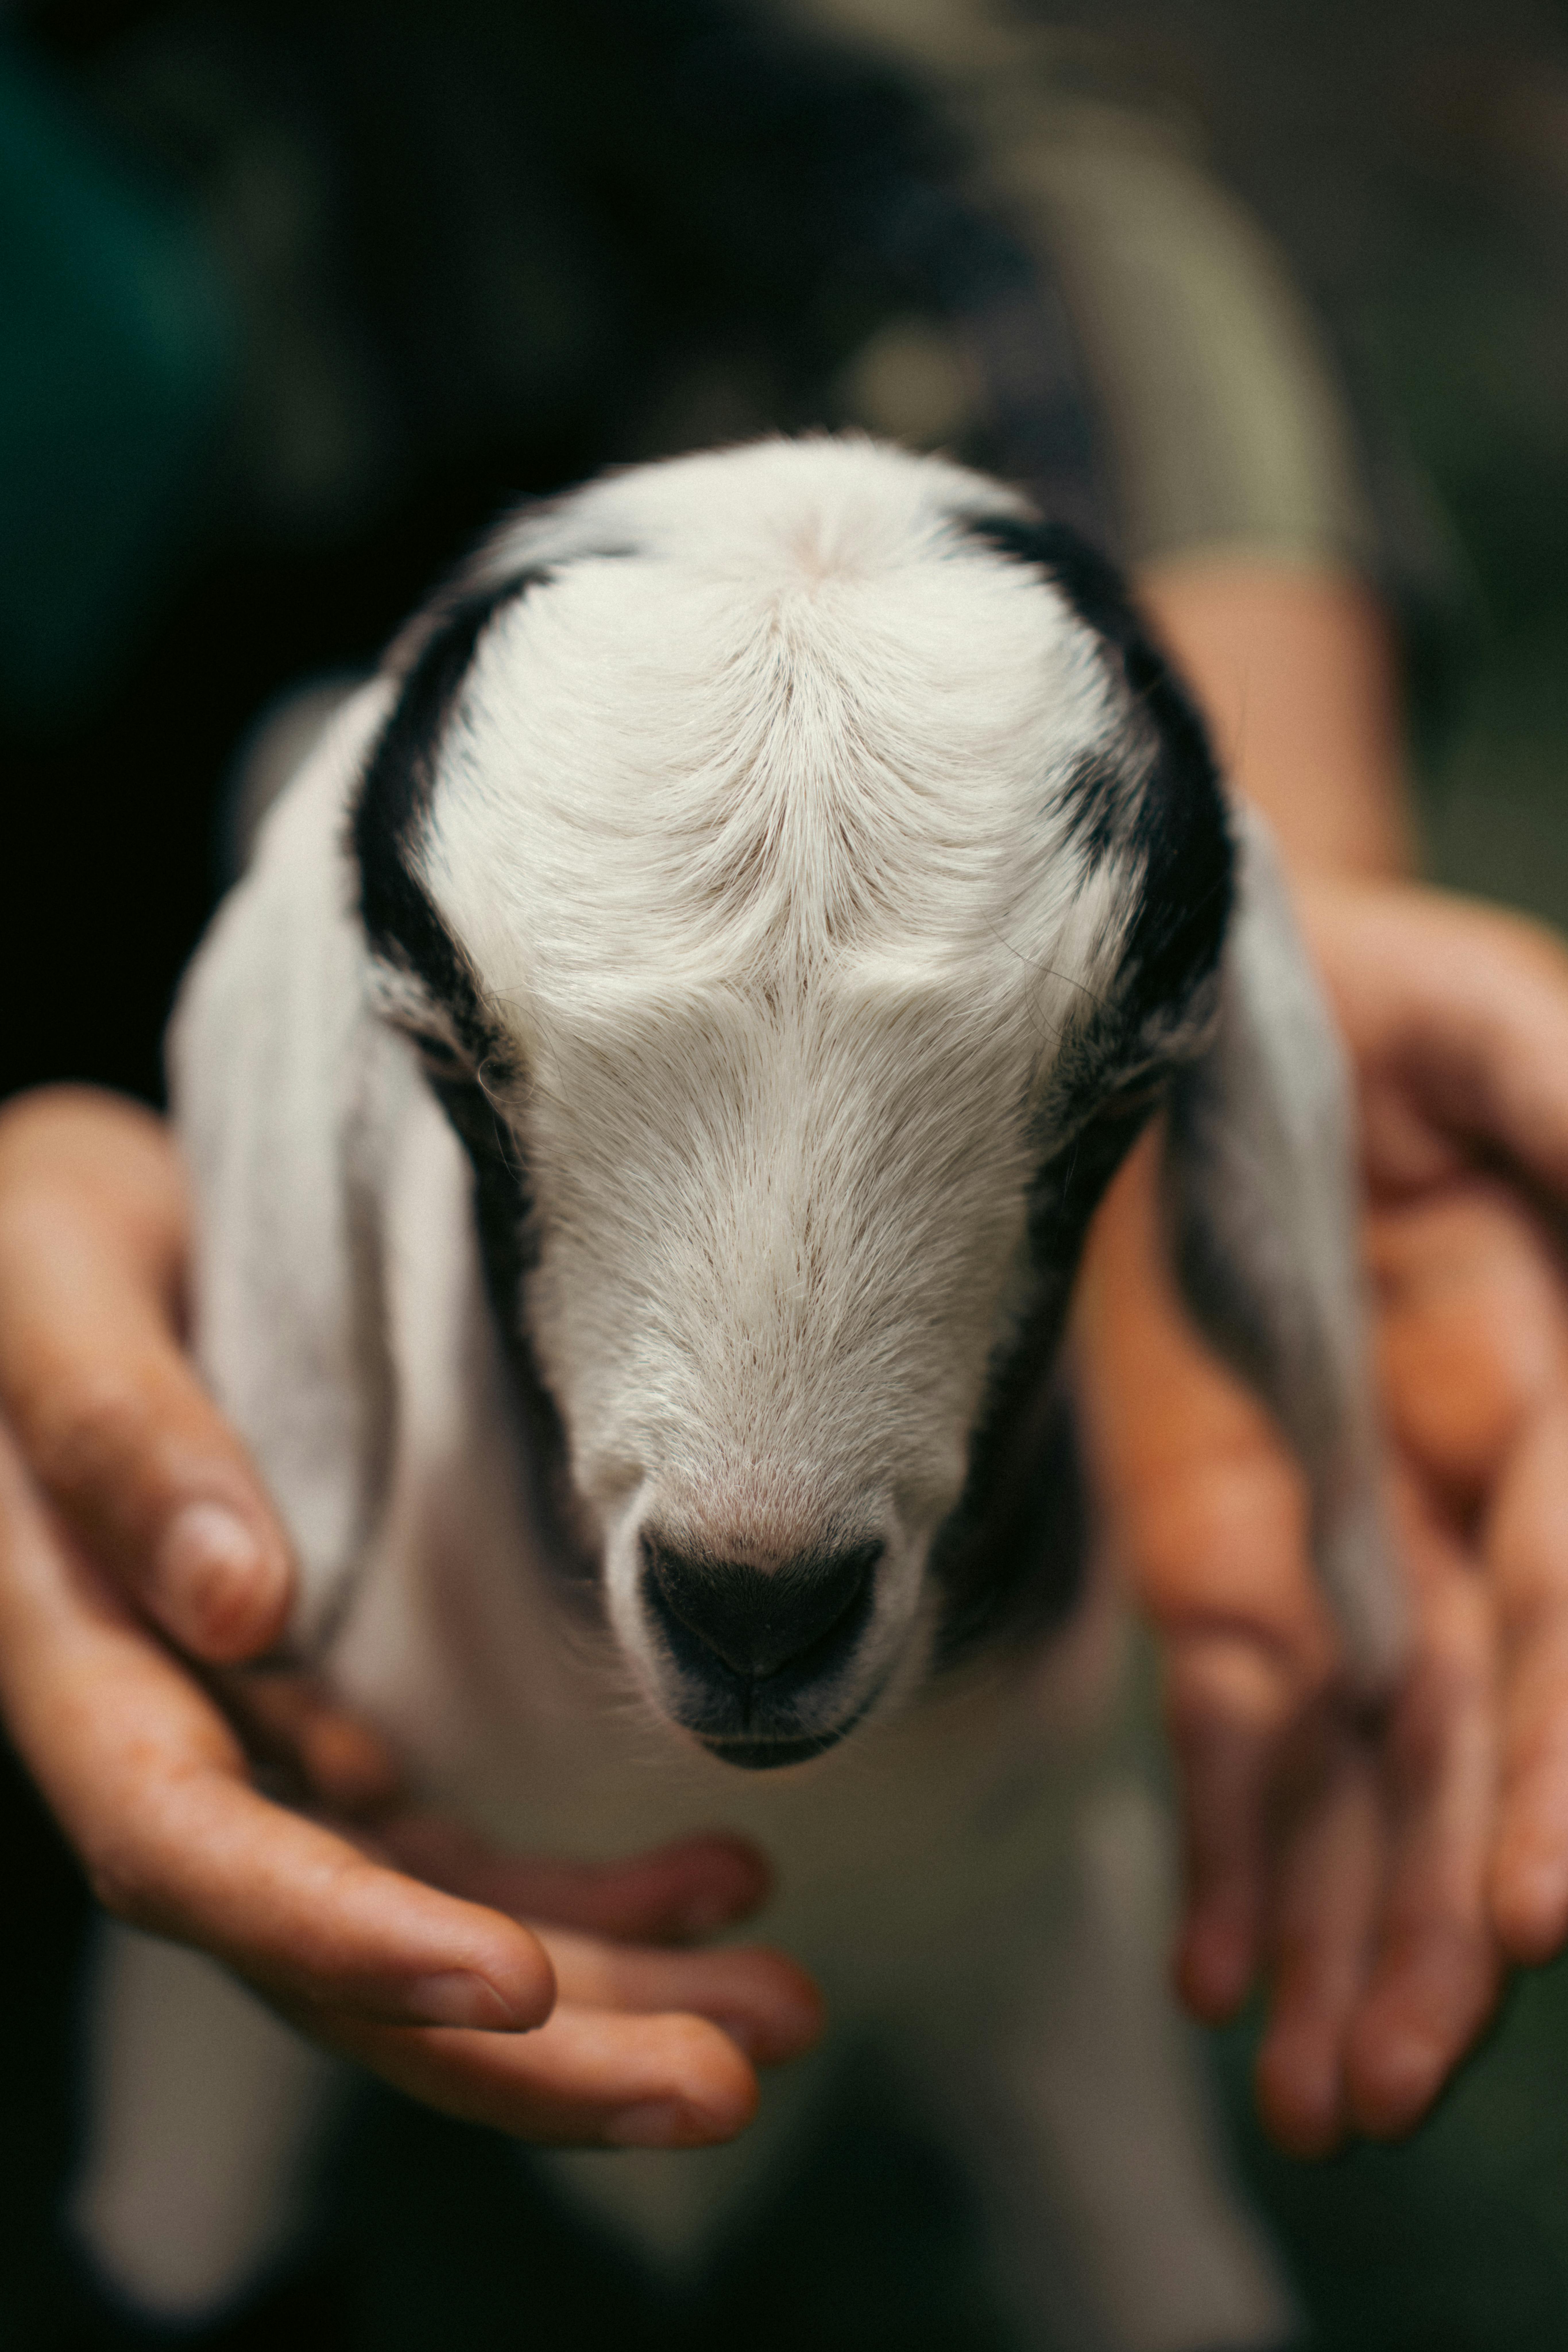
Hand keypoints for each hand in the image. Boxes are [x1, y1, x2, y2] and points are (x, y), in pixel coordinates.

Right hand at [0, 1088, 820, 2147]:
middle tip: (725, 2079)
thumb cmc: (41, 1247)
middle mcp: (174, 1739)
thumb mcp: (59, 1286)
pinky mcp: (343, 1729)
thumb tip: (230, 1599)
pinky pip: (464, 1856)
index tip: (508, 1982)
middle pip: (330, 1956)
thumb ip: (120, 1434)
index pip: (194, 1852)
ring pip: (422, 1934)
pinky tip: (719, 1891)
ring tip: (775, 2021)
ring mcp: (267, 1751)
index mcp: (80, 1657)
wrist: (62, 1248)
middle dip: (525, 2049)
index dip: (343, 1937)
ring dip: (601, 2001)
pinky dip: (597, 1899)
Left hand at [1076, 875, 1567, 2155]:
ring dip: (1354, 1928)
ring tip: (1331, 2097)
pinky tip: (1224, 1979)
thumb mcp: (1501, 1038)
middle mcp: (1474, 1496)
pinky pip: (1241, 1714)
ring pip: (1373, 1765)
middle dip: (1456, 1896)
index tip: (1540, 1910)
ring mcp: (1347, 1536)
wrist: (1219, 1005)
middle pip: (1480, 1726)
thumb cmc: (1381, 997)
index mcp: (1558, 1384)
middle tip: (1411, 2072)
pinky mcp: (1226, 1543)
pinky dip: (1237, 1842)